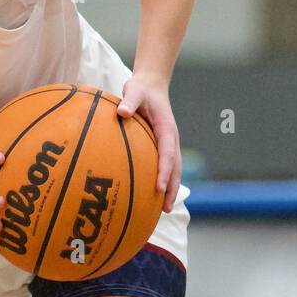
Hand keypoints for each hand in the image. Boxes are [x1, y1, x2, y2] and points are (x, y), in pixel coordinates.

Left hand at [117, 75, 181, 211]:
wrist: (151, 85)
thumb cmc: (141, 89)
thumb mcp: (134, 90)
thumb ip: (129, 100)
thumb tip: (122, 111)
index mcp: (166, 129)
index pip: (167, 154)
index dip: (164, 171)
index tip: (158, 187)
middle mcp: (171, 139)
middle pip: (175, 168)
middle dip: (171, 188)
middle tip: (165, 209)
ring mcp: (169, 144)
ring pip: (173, 170)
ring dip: (170, 189)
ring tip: (163, 210)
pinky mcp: (162, 146)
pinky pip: (165, 166)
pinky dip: (163, 181)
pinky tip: (152, 196)